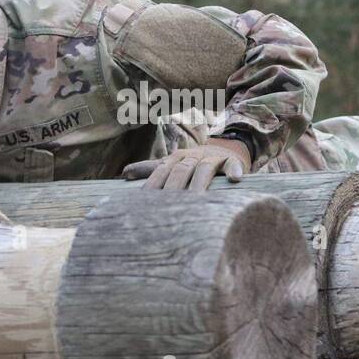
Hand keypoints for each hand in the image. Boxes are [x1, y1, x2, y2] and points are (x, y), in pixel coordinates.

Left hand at [122, 137, 251, 190]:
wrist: (223, 149)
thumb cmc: (193, 163)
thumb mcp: (172, 165)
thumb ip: (150, 169)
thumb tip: (123, 173)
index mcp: (175, 159)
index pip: (161, 172)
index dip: (153, 186)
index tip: (143, 203)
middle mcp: (192, 157)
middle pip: (181, 171)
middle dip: (173, 188)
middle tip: (167, 208)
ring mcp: (211, 158)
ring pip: (204, 170)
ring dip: (199, 183)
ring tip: (196, 199)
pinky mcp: (230, 161)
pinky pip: (232, 165)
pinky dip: (233, 170)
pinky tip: (234, 179)